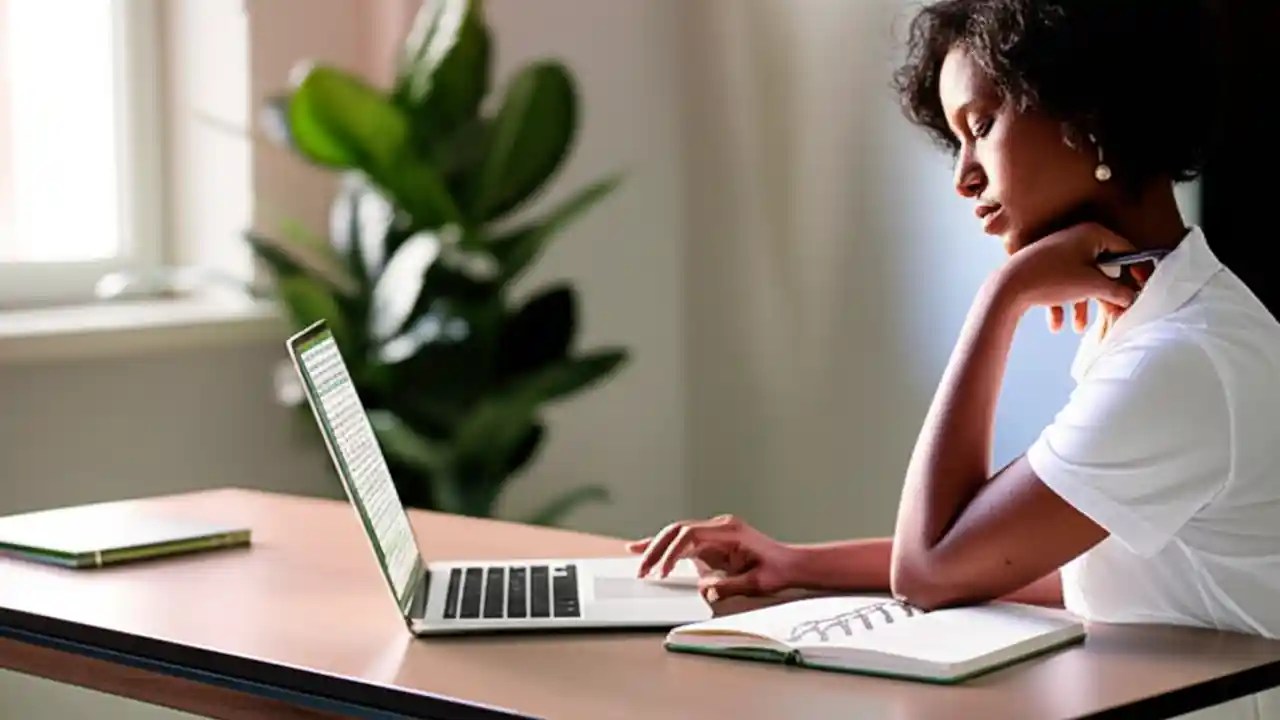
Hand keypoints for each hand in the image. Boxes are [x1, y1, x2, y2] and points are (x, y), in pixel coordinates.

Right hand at [626, 514, 797, 601]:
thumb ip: (729, 586)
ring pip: (677, 533)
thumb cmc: (776, 570)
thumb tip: (704, 589)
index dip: (671, 553)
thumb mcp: (756, 583)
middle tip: (642, 569)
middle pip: (678, 531)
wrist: (790, 564)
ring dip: (657, 547)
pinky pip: (683, 541)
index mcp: (729, 531)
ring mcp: (714, 533)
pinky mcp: (711, 541)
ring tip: (636, 558)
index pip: (690, 535)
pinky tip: (647, 549)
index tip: (662, 571)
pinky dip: (666, 547)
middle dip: (656, 548)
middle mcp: (719, 527)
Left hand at [998, 222, 1144, 329]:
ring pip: (1081, 279)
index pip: (1126, 250)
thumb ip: (1117, 291)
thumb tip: (1131, 297)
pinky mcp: (1046, 264)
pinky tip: (1056, 326)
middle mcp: (1077, 237)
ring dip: (1082, 305)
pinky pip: (1062, 283)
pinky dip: (1062, 303)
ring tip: (1078, 328)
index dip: (1136, 271)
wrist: (1007, 286)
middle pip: (1103, 268)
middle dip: (1106, 296)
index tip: (1143, 289)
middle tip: (1115, 314)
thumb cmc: (1052, 279)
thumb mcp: (1091, 286)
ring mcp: (1060, 250)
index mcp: (1093, 233)